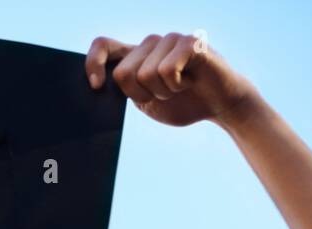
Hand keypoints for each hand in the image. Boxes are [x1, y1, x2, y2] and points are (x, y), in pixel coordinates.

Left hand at [88, 33, 260, 129]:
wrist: (218, 105)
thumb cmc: (181, 103)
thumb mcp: (145, 101)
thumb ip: (124, 91)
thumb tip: (97, 88)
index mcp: (136, 55)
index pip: (103, 45)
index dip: (93, 63)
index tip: (97, 86)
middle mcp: (151, 42)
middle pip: (122, 73)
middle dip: (140, 95)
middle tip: (163, 94)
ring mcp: (170, 39)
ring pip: (145, 74)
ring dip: (163, 92)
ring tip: (179, 87)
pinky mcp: (189, 42)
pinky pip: (166, 70)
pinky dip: (176, 85)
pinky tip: (189, 81)